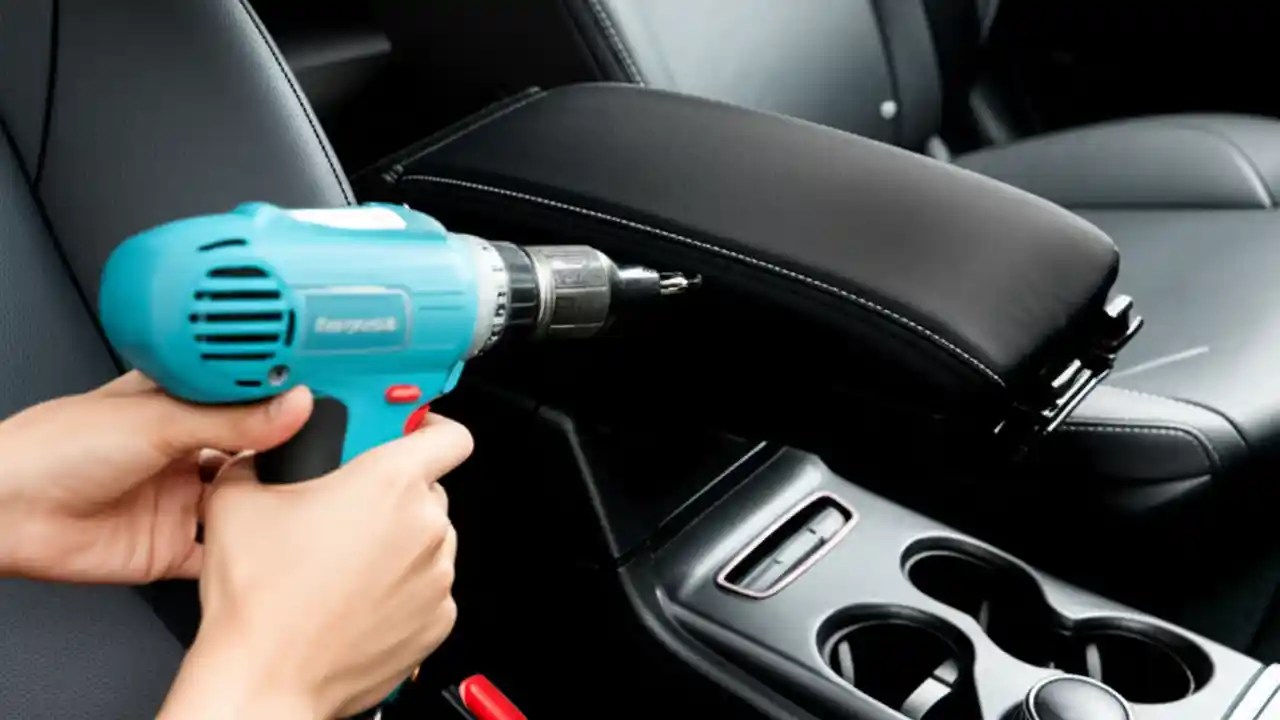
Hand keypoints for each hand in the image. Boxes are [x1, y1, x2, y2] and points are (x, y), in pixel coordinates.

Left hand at [0, 371, 311, 582]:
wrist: (2, 512)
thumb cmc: (53, 449)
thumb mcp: (156, 420)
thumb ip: (232, 420)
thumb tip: (295, 407)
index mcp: (176, 406)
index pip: (243, 397)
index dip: (281, 398)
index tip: (328, 396)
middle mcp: (180, 452)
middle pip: (249, 452)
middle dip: (284, 453)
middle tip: (331, 451)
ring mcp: (176, 501)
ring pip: (241, 504)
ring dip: (268, 504)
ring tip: (310, 497)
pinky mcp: (169, 548)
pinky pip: (219, 555)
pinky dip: (244, 555)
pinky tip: (271, 545)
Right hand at [159, 413, 471, 719]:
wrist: (266, 677)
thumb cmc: (259, 598)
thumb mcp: (238, 498)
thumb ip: (263, 455)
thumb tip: (265, 447)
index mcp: (390, 483)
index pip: (450, 435)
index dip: (429, 427)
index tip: (409, 431)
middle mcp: (425, 527)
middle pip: (429, 489)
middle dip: (395, 492)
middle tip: (349, 509)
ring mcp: (437, 576)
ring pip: (429, 539)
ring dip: (399, 541)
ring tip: (345, 562)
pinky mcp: (438, 619)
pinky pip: (428, 587)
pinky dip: (402, 586)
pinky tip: (356, 596)